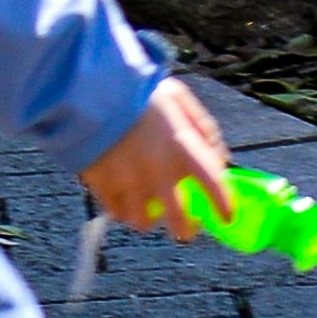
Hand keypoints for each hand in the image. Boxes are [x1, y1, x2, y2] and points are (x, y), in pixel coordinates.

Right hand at [79, 81, 233, 236]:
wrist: (90, 87)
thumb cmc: (138, 92)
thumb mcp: (179, 99)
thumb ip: (204, 130)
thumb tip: (220, 159)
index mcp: (182, 147)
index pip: (213, 187)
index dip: (223, 207)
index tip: (226, 217)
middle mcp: (158, 171)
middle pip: (179, 222)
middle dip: (185, 229)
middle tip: (186, 228)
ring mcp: (129, 182)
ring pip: (144, 222)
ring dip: (150, 219)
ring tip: (149, 209)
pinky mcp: (103, 185)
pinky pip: (117, 213)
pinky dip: (124, 211)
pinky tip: (126, 199)